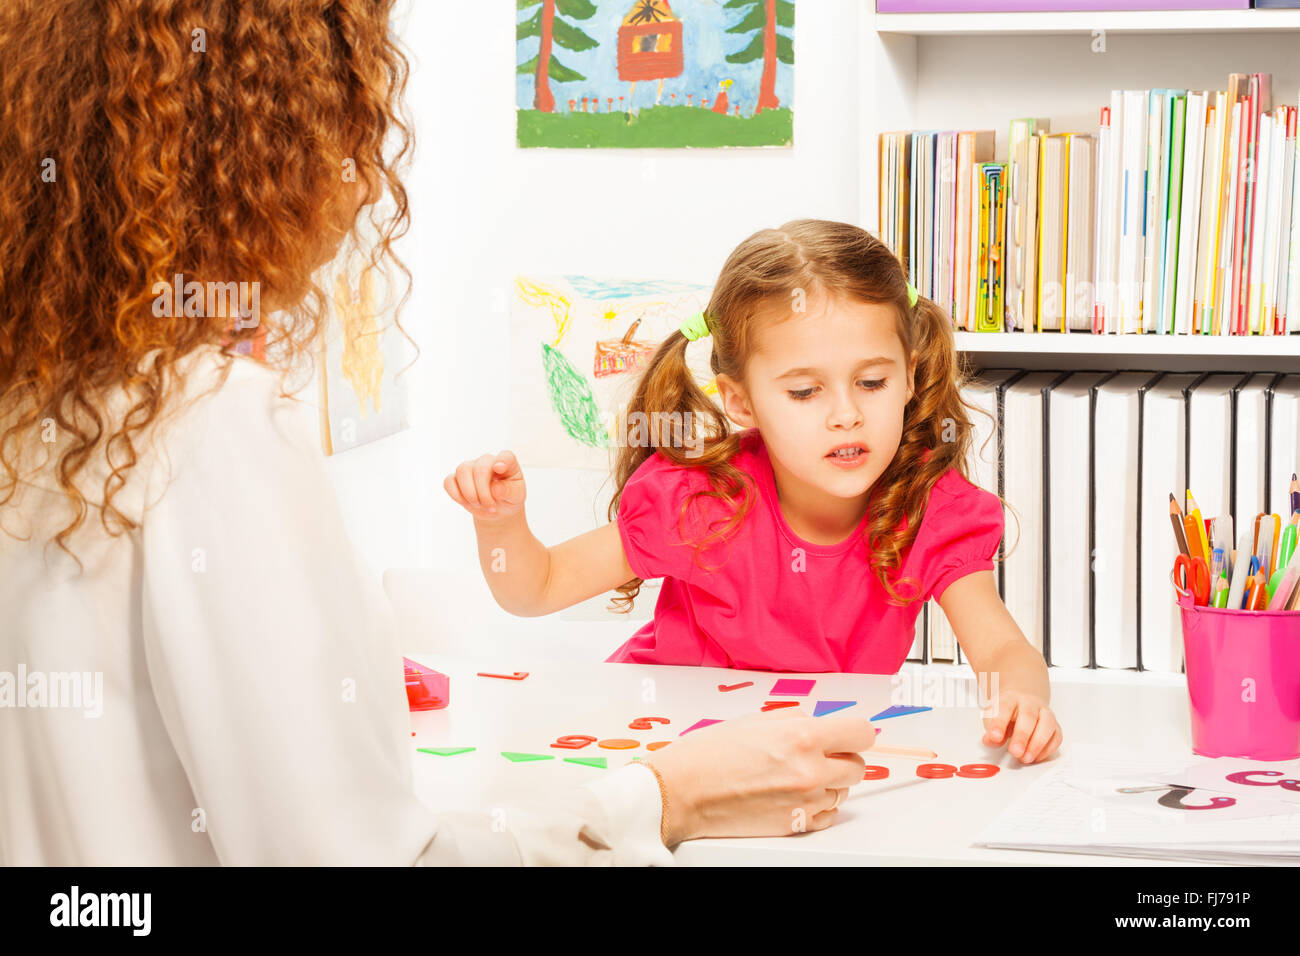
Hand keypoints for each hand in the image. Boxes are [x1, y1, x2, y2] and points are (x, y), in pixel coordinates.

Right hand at [443, 450, 525, 521]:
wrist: (496, 508)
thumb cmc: (508, 498)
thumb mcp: (516, 497)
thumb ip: (509, 491)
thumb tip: (496, 488)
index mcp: (507, 462)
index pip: (506, 457)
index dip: (502, 461)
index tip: (500, 468)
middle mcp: (487, 460)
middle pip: (480, 468)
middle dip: (483, 492)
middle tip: (490, 507)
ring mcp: (471, 467)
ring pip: (462, 471)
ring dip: (469, 493)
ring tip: (479, 505)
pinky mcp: (457, 478)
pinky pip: (449, 482)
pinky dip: (456, 495)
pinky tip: (466, 503)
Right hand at [644, 709, 873, 844]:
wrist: (681, 792)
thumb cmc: (708, 754)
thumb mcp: (755, 719)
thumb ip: (794, 719)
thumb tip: (820, 721)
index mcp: (801, 736)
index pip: (862, 733)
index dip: (855, 732)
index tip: (847, 733)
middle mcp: (810, 771)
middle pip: (858, 765)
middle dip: (841, 757)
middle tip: (818, 754)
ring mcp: (805, 802)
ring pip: (843, 791)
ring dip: (828, 782)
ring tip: (796, 774)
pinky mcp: (795, 825)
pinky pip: (828, 815)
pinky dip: (818, 805)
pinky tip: (794, 794)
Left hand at [982, 690, 1060, 763]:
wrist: (1021, 704)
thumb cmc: (1005, 714)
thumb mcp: (991, 719)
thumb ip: (991, 731)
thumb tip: (991, 741)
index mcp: (1010, 698)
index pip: (1005, 707)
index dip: (999, 723)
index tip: (995, 737)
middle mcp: (1029, 703)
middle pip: (1028, 716)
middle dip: (1022, 736)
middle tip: (1015, 752)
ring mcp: (1044, 713)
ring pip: (1047, 724)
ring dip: (1037, 744)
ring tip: (1026, 758)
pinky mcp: (1055, 726)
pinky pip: (1056, 736)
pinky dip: (1047, 749)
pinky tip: (1035, 757)